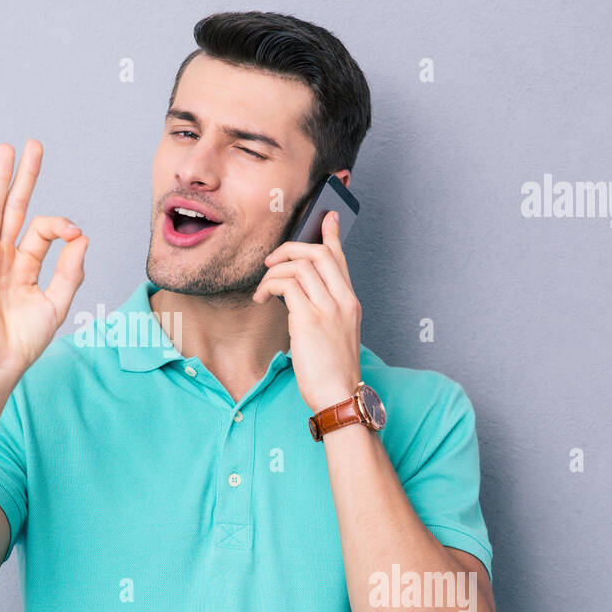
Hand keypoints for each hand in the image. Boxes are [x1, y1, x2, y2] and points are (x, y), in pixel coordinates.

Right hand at [0, 139, 88, 382]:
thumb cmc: (22, 341)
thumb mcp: (56, 303)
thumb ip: (71, 270)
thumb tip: (82, 237)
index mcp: (25, 264)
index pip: (42, 229)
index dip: (61, 225)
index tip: (74, 233)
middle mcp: (3, 255)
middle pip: (14, 206)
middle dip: (24, 176)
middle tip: (32, 145)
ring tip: (5, 149)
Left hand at [252, 211, 361, 412]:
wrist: (339, 395)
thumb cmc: (332, 371)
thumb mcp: (335, 335)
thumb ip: (324, 312)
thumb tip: (299, 298)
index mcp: (350, 302)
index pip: (341, 259)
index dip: (331, 234)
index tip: (325, 216)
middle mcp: (343, 300)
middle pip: (319, 253)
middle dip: (290, 248)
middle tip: (271, 260)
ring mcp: (329, 308)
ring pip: (300, 265)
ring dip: (274, 270)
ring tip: (262, 288)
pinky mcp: (310, 319)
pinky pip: (286, 285)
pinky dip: (269, 286)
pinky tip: (261, 298)